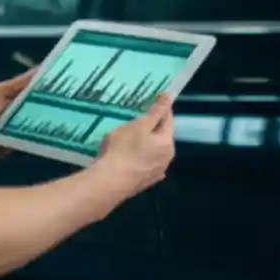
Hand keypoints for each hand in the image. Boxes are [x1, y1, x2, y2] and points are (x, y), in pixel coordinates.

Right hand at [91, 93, 175, 209]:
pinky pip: (146, 165)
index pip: (168, 119)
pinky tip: (134, 158)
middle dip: (153, 127)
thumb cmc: (123, 148)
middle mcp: (167, 158)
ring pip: (155, 152)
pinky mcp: (145, 183)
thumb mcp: (138, 125)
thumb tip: (168, 97)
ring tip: (133, 138)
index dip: (161, 108)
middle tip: (139, 119)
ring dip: (148, 144)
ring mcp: (156, 172)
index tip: (154, 99)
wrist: (110, 182)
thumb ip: (155, 112)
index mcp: (167, 142)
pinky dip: (142, 158)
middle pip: (162, 137)